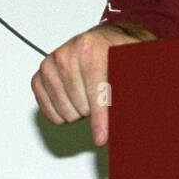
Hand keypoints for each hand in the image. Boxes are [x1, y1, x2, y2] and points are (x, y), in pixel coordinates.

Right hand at [32, 24, 146, 146]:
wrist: (98, 41)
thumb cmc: (116, 52)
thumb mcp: (133, 62)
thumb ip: (136, 85)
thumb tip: (140, 117)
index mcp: (90, 48)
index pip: (96, 92)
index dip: (101, 118)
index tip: (102, 137)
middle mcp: (66, 54)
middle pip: (81, 106)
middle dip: (96, 109)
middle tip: (104, 94)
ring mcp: (49, 66)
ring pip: (65, 112)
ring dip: (81, 112)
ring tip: (90, 94)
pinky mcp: (39, 77)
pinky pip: (49, 113)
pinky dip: (65, 114)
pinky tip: (75, 98)